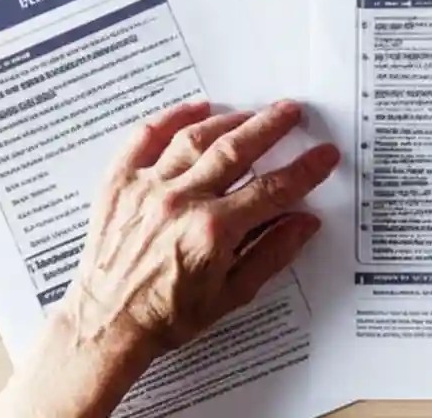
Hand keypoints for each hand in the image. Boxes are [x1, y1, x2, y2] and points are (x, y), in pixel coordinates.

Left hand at [0, 100, 338, 417]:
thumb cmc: (168, 315)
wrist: (107, 324)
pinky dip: (171, 118)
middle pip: (237, 150)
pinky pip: (146, 137)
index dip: (305, 170)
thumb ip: (272, 253)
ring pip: (196, 138)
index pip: (272, 189)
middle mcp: (181, 202)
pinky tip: (196, 109)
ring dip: (230, 120)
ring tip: (253, 113)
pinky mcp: (120, 183)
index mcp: (213, 232)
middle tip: (292, 111)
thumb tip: (305, 222)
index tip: (324, 154)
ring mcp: (148, 188)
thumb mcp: (232, 295)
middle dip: (271, 127)